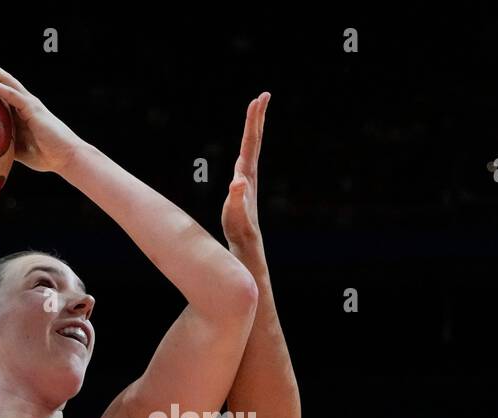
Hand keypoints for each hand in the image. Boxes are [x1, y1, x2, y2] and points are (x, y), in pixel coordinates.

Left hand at [0, 51, 83, 174]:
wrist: (66, 157)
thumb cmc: (46, 156)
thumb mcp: (18, 150)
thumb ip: (4, 144)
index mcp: (20, 110)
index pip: (0, 90)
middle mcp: (23, 102)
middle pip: (0, 78)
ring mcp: (28, 103)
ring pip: (4, 80)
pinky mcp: (32, 108)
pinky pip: (11, 95)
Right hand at [221, 92, 269, 246]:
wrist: (246, 242)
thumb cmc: (238, 228)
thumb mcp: (234, 213)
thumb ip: (235, 198)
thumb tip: (238, 181)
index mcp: (247, 174)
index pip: (250, 142)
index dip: (253, 121)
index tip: (257, 100)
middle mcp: (249, 172)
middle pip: (254, 139)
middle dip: (257, 117)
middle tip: (263, 95)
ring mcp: (247, 177)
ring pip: (251, 146)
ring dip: (254, 127)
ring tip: (256, 111)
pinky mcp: (243, 184)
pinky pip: (246, 156)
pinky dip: (247, 144)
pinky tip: (246, 144)